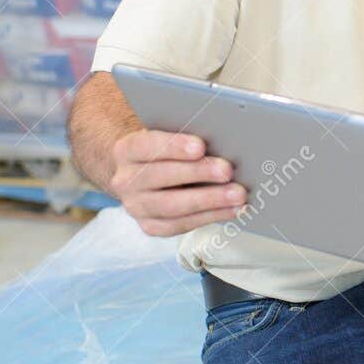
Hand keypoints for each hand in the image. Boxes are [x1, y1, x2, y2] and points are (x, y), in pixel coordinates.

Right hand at [109, 130, 244, 237]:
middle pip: (160, 177)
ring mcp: (136, 206)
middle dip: (197, 173)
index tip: (200, 147)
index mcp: (127, 151)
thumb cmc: (166, 153)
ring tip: (237, 195)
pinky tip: (231, 210)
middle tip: (227, 171)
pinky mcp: (150, 226)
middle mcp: (126, 180)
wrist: (144, 175)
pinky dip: (209, 217)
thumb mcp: (169, 137)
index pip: (146, 146)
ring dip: (209, 200)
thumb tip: (224, 142)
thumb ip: (187, 140)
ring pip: (171, 206)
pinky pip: (180, 225)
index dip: (173, 147)